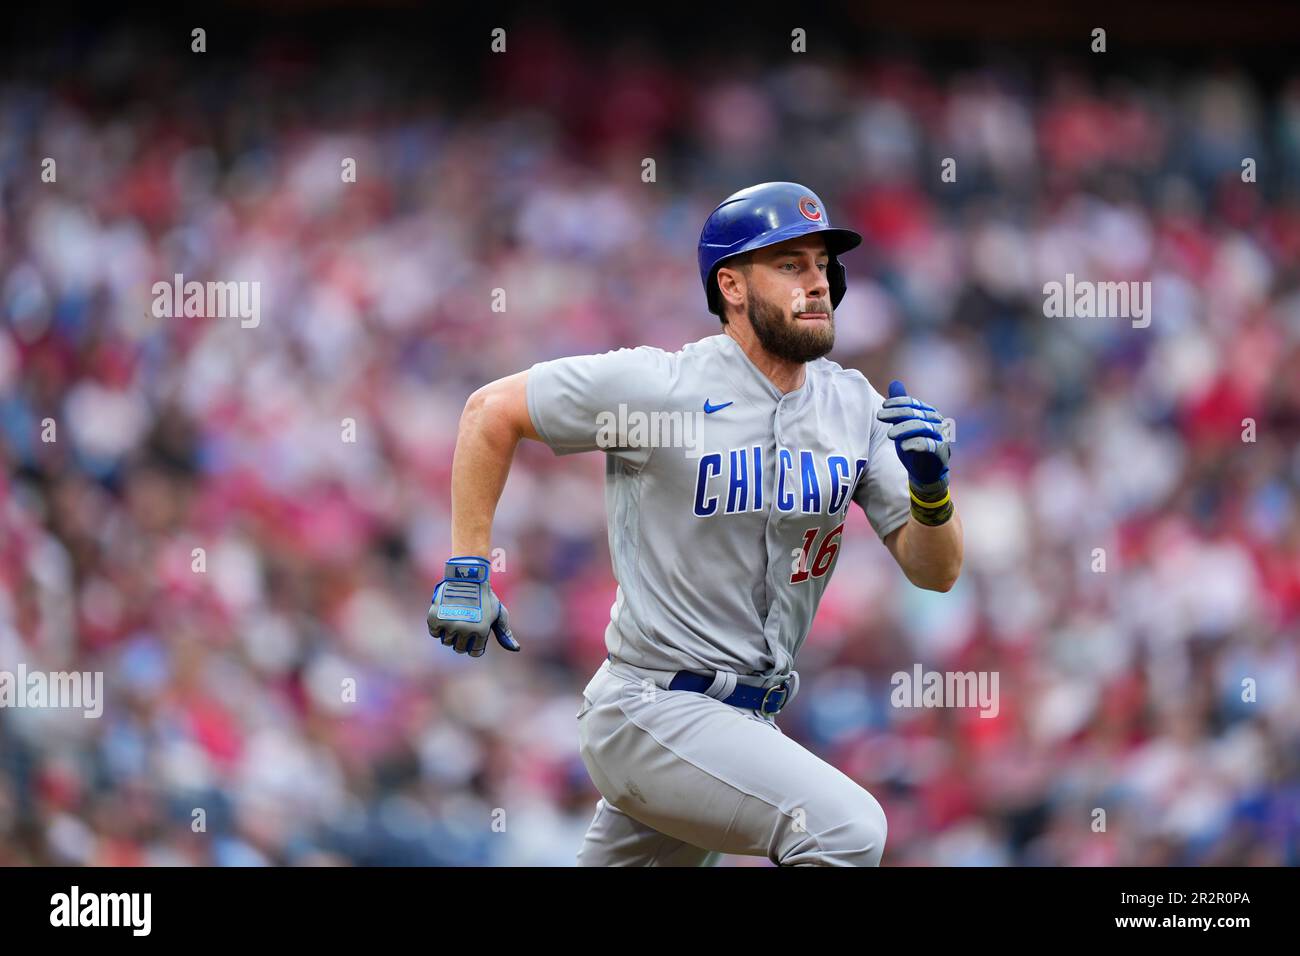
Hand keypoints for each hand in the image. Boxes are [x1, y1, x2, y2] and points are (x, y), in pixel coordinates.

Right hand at [427, 556, 519, 656]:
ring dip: (450, 633)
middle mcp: (465, 630)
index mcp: (481, 631)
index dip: (474, 645)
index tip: (473, 635)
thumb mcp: (498, 613)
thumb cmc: (485, 596)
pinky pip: (434, 633)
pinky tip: (444, 617)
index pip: (474, 652)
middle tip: (463, 626)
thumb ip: (504, 632)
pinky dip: (438, 627)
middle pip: (459, 649)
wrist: (467, 576)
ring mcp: (449, 624)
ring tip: (455, 619)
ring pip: (447, 642)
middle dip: (462, 640)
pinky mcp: (435, 618)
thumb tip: (516, 649)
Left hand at [876, 381, 952, 524]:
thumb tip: (895, 383)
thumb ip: (901, 405)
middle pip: (917, 414)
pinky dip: (917, 445)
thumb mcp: (904, 423)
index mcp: (928, 413)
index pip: (913, 403)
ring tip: (890, 434)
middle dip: (897, 413)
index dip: (898, 403)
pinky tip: (904, 447)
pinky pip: (930, 446)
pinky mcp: (941, 453)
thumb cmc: (914, 445)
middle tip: (880, 416)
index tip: (882, 406)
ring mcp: (940, 438)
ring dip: (905, 429)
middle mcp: (937, 423)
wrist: (925, 473)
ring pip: (923, 428)